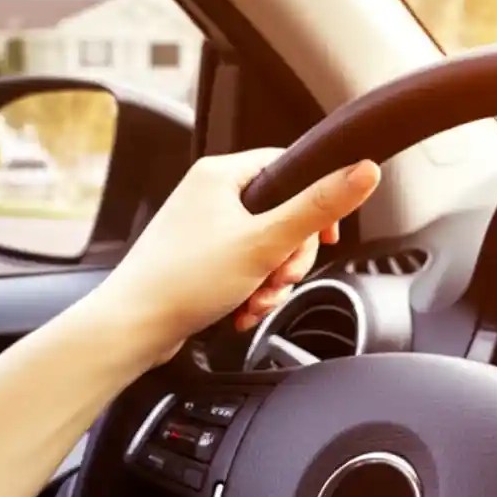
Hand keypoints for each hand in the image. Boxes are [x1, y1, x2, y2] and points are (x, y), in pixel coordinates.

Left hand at [90, 148, 380, 363]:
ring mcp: (203, 227)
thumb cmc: (184, 282)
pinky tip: (242, 309)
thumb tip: (363, 171)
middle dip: (290, 256)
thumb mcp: (266, 242)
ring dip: (271, 280)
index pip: (289, 168)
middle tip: (279, 277)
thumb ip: (318, 206)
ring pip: (266, 246)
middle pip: (283, 214)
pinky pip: (245, 267)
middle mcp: (210, 194)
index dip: (316, 201)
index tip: (324, 236)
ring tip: (256, 300)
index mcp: (222, 174)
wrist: (132, 328)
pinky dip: (251, 290)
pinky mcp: (199, 258)